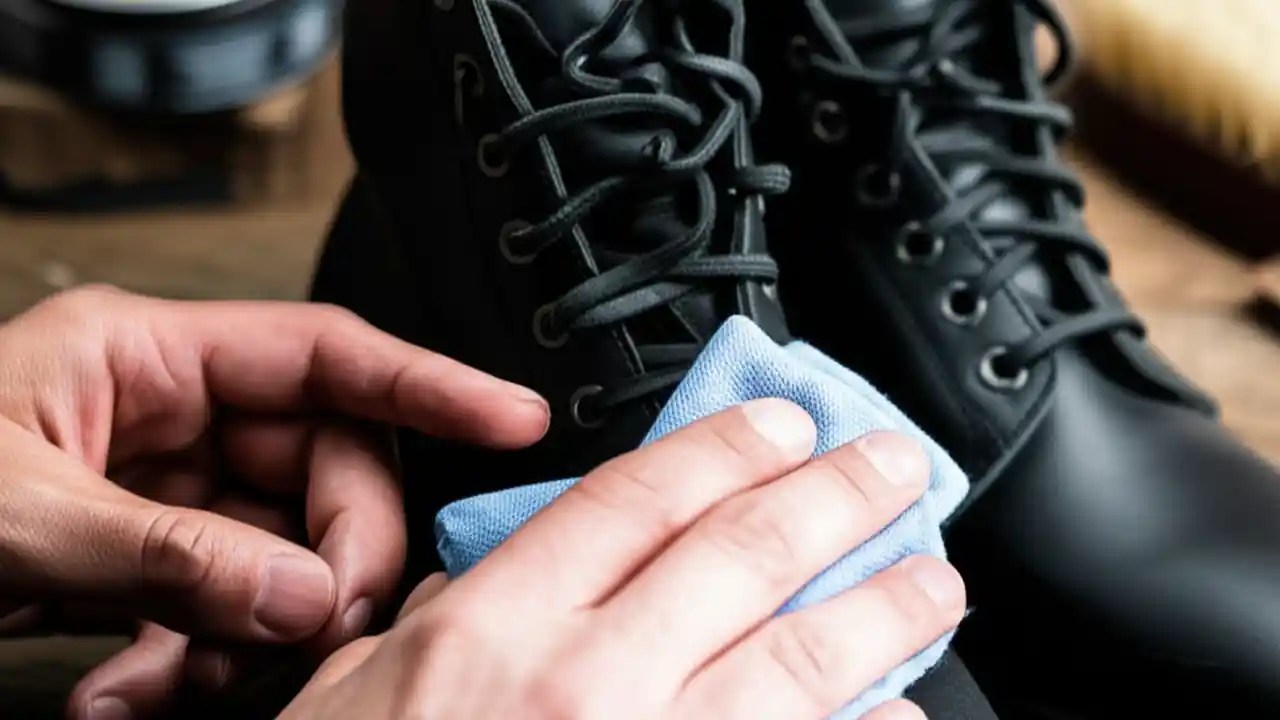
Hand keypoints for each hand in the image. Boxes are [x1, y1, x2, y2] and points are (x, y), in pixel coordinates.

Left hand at [0, 286, 549, 718]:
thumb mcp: (16, 520)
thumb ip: (171, 557)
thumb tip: (304, 601)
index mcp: (146, 358)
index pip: (326, 353)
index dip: (429, 382)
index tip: (510, 417)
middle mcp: (171, 417)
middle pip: (325, 471)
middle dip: (332, 558)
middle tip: (319, 627)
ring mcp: (167, 493)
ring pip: (286, 555)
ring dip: (251, 635)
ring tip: (172, 687)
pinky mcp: (151, 563)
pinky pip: (229, 608)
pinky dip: (200, 668)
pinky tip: (135, 699)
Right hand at [282, 400, 962, 719]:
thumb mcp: (352, 697)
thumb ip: (433, 623)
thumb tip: (479, 576)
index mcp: (497, 631)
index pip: (636, 498)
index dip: (722, 446)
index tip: (780, 424)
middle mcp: (586, 685)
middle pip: (742, 555)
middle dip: (834, 496)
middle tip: (889, 465)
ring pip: (799, 657)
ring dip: (882, 608)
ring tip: (935, 577)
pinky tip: (900, 713)